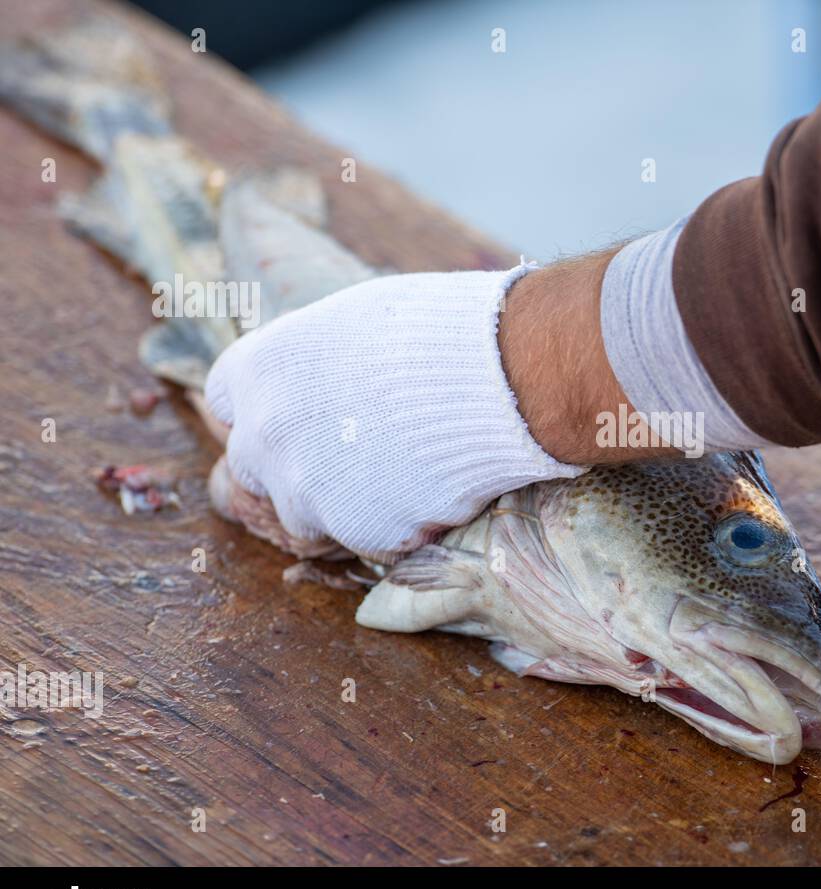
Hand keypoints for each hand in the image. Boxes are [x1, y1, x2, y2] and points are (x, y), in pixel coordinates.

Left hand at [203, 266, 584, 560]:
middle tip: (358, 452)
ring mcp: (307, 490)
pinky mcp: (357, 531)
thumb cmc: (438, 329)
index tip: (306, 412)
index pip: (225, 403)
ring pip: (307, 516)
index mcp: (256, 370)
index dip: (270, 410)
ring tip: (408, 471)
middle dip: (298, 465)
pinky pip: (369, 539)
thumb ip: (314, 363)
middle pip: (255, 469)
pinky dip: (400, 525)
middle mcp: (264, 435)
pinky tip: (439, 487)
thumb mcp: (354, 323)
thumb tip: (319, 383)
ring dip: (346, 503)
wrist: (501, 374)